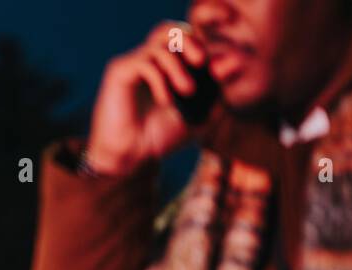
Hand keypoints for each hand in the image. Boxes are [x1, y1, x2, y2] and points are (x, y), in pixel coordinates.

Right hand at [84, 21, 206, 176]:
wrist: (130, 158)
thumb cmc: (160, 138)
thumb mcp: (200, 116)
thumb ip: (217, 92)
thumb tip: (232, 63)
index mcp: (164, 67)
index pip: (184, 39)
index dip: (201, 46)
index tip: (215, 71)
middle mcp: (147, 62)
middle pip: (169, 30)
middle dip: (190, 42)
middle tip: (200, 62)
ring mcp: (132, 65)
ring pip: (159, 44)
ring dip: (178, 66)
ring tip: (187, 91)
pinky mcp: (119, 72)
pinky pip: (145, 63)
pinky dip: (161, 80)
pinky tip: (166, 101)